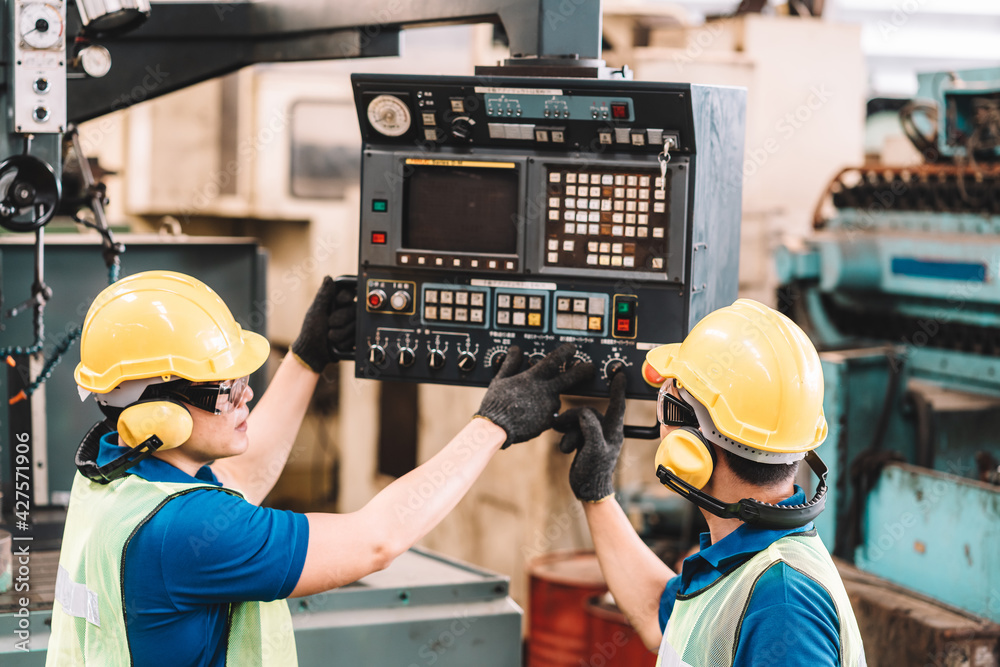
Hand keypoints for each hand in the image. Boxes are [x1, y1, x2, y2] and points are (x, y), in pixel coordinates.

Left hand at [291, 276, 356, 372]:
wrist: (313, 353)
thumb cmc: (311, 331)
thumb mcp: (316, 311)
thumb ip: (324, 295)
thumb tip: (328, 277)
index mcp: (336, 302)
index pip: (350, 292)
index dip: (346, 297)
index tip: (340, 301)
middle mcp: (346, 312)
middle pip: (354, 309)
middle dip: (340, 318)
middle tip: (329, 323)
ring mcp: (352, 325)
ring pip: (355, 324)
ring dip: (341, 332)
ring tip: (330, 335)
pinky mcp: (355, 337)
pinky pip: (356, 337)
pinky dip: (345, 341)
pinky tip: (337, 342)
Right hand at [474, 343, 593, 448]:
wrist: (497, 428)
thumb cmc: (496, 403)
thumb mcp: (500, 379)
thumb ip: (510, 363)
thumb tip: (515, 349)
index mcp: (533, 378)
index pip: (555, 359)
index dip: (566, 352)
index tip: (572, 348)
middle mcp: (545, 390)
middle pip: (572, 377)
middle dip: (583, 371)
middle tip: (591, 367)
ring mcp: (549, 406)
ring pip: (558, 396)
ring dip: (552, 396)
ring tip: (533, 402)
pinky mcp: (549, 420)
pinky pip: (551, 412)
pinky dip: (545, 410)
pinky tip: (532, 413)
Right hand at [553, 372, 626, 501]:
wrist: (586, 491)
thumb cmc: (594, 472)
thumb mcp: (594, 448)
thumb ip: (590, 427)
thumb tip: (584, 412)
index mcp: (613, 431)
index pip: (617, 405)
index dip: (617, 389)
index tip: (618, 374)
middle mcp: (606, 431)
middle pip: (588, 412)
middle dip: (572, 417)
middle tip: (558, 424)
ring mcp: (595, 436)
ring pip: (578, 421)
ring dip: (568, 430)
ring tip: (564, 444)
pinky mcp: (585, 441)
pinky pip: (574, 430)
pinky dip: (567, 436)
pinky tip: (566, 448)